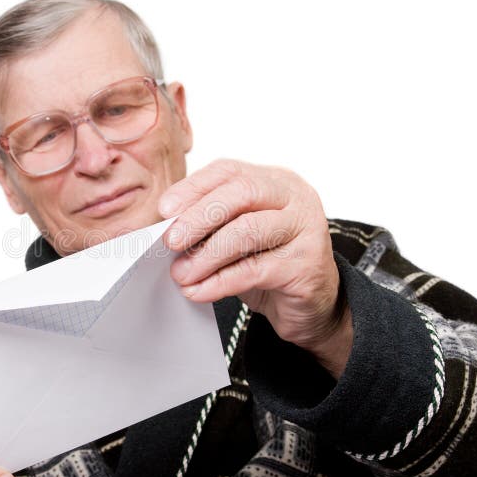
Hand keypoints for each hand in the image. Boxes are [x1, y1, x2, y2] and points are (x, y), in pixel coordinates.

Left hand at [159, 159, 352, 377]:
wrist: (312, 306)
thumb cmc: (270, 264)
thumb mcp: (238, 237)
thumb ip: (210, 225)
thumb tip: (165, 229)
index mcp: (275, 181)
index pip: (230, 171)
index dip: (194, 187)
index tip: (164, 210)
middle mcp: (295, 198)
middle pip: (242, 193)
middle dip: (199, 217)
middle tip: (170, 242)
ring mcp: (306, 229)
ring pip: (247, 231)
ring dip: (206, 255)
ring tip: (181, 274)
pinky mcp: (307, 265)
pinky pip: (255, 270)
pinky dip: (220, 282)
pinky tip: (198, 291)